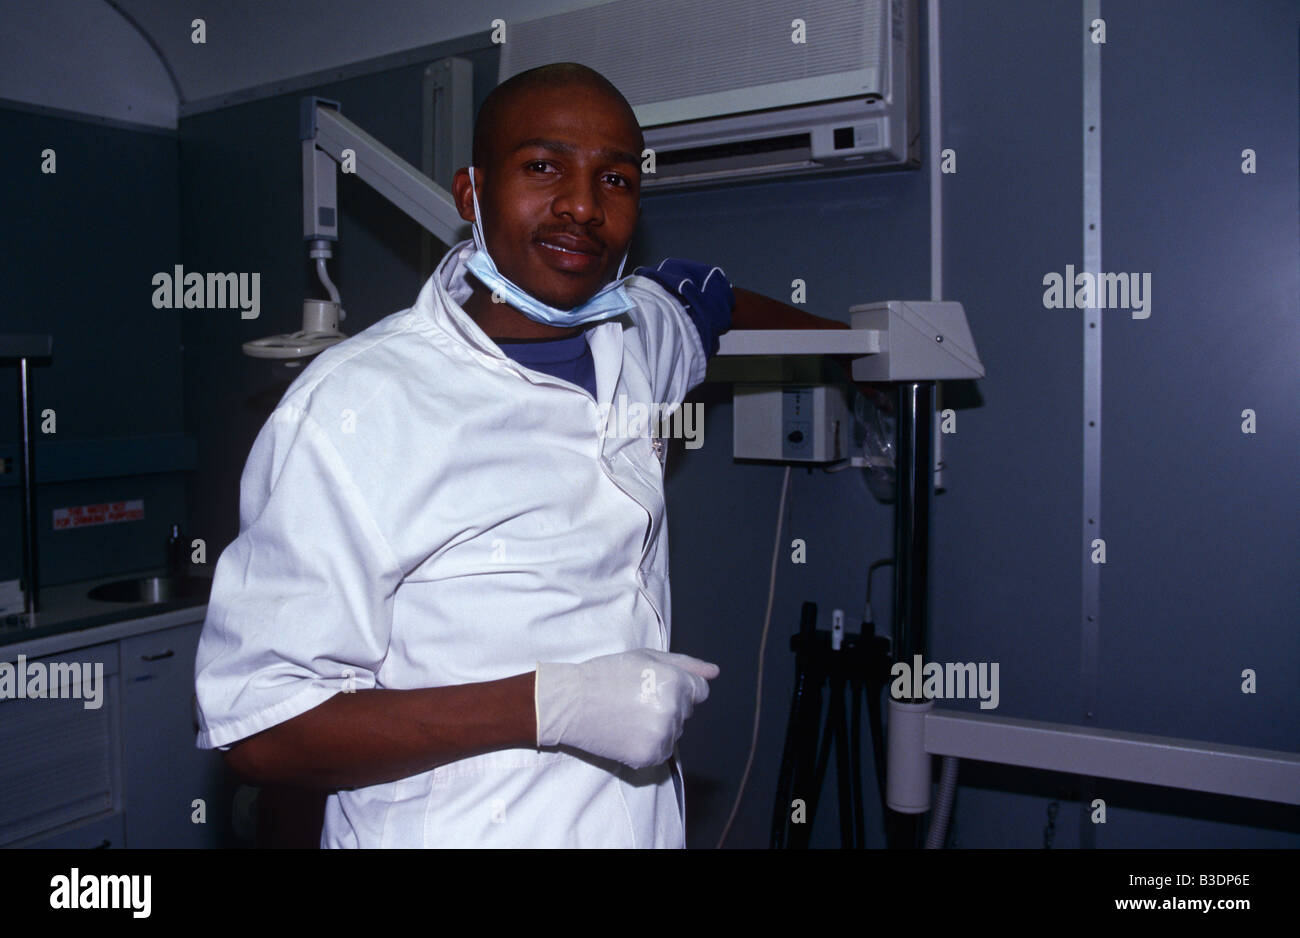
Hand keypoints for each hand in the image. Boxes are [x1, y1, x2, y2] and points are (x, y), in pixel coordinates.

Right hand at [535, 648, 719, 768]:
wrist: (571, 702)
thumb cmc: (607, 674)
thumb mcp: (647, 657)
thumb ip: (687, 665)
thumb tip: (715, 673)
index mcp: (676, 683)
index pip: (699, 692)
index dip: (677, 687)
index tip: (653, 687)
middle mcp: (673, 711)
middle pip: (686, 712)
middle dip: (669, 705)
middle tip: (636, 699)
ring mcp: (662, 736)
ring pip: (675, 732)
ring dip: (659, 726)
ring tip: (629, 715)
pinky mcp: (649, 756)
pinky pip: (662, 752)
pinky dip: (648, 745)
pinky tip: (627, 732)